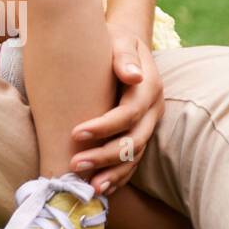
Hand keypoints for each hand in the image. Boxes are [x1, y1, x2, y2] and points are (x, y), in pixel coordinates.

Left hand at [69, 22, 163, 194]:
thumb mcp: (120, 40)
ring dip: (113, 173)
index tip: (75, 133)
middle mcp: (153, 110)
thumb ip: (124, 56)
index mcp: (149, 88)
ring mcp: (149, 124)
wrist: (127, 44)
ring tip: (90, 187)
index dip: (104, 126)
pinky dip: (120, 175)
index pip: (128, 114)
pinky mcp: (141, 132)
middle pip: (133, 141)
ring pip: (135, 155)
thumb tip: (132, 75)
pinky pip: (133, 159)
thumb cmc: (116, 41)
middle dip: (105, 156)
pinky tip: (102, 187)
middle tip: (75, 165)